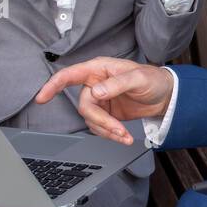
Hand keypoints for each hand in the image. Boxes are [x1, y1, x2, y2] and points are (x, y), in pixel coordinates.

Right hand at [35, 56, 174, 143]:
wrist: (165, 96)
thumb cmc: (153, 79)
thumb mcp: (138, 78)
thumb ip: (117, 84)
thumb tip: (96, 92)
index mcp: (99, 69)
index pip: (69, 75)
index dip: (53, 86)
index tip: (41, 98)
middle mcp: (95, 83)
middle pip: (84, 106)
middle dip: (100, 120)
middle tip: (117, 129)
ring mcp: (100, 100)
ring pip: (91, 120)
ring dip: (107, 130)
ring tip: (124, 135)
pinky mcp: (106, 113)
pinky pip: (99, 127)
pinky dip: (110, 135)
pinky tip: (123, 137)